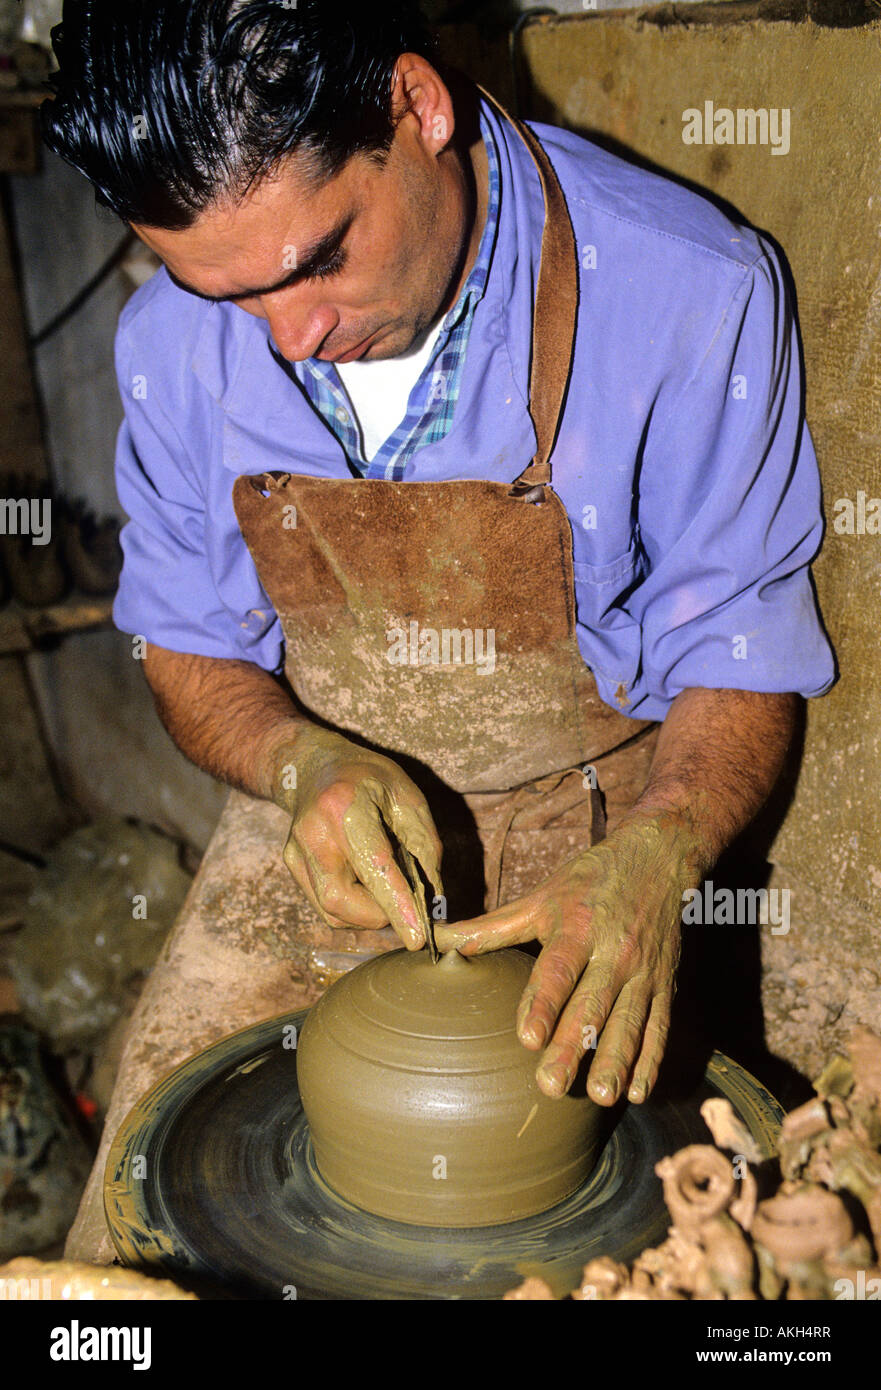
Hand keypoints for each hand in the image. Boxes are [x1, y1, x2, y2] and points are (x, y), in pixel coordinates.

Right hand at [270, 726, 442, 948]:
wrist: (314, 766)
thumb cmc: (368, 778)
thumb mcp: (407, 797)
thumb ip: (424, 845)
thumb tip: (434, 896)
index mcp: (345, 808)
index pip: (374, 867)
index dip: (398, 905)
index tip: (418, 938)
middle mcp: (314, 834)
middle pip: (342, 902)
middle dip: (381, 916)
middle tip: (407, 905)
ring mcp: (297, 852)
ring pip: (333, 912)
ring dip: (368, 915)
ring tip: (387, 890)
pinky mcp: (292, 866)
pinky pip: (325, 906)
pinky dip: (353, 909)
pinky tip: (365, 885)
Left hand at [434, 813, 701, 1104]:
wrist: (660, 858)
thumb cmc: (590, 879)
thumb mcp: (541, 897)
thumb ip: (492, 927)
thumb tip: (438, 939)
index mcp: (577, 927)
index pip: (558, 970)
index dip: (543, 1004)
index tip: (528, 1038)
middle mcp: (613, 951)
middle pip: (592, 1005)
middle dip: (572, 1046)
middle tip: (551, 1086)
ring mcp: (643, 970)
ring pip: (629, 1021)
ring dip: (616, 1060)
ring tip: (600, 1096)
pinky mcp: (665, 983)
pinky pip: (659, 1025)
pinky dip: (650, 1060)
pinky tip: (636, 1092)